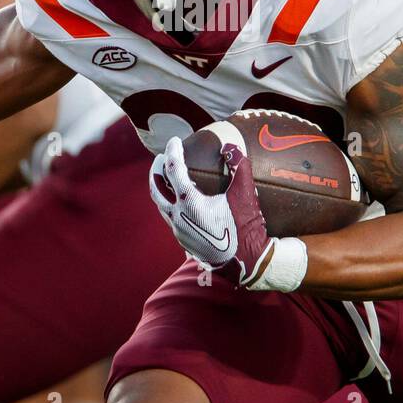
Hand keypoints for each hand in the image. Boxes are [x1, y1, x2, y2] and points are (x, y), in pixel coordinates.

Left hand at [149, 136, 275, 285]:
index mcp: (189, 203)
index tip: (175, 140)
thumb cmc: (245, 227)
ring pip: (162, 206)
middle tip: (161, 159)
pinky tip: (183, 203)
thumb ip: (239, 166)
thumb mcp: (245, 194)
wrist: (246, 263)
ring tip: (168, 179)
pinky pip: (172, 219)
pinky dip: (172, 205)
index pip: (174, 169)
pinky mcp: (184, 242)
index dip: (173, 151)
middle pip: (156, 189)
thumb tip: (231, 146)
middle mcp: (177, 217)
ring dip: (162, 190)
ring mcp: (178, 231)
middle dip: (156, 171)